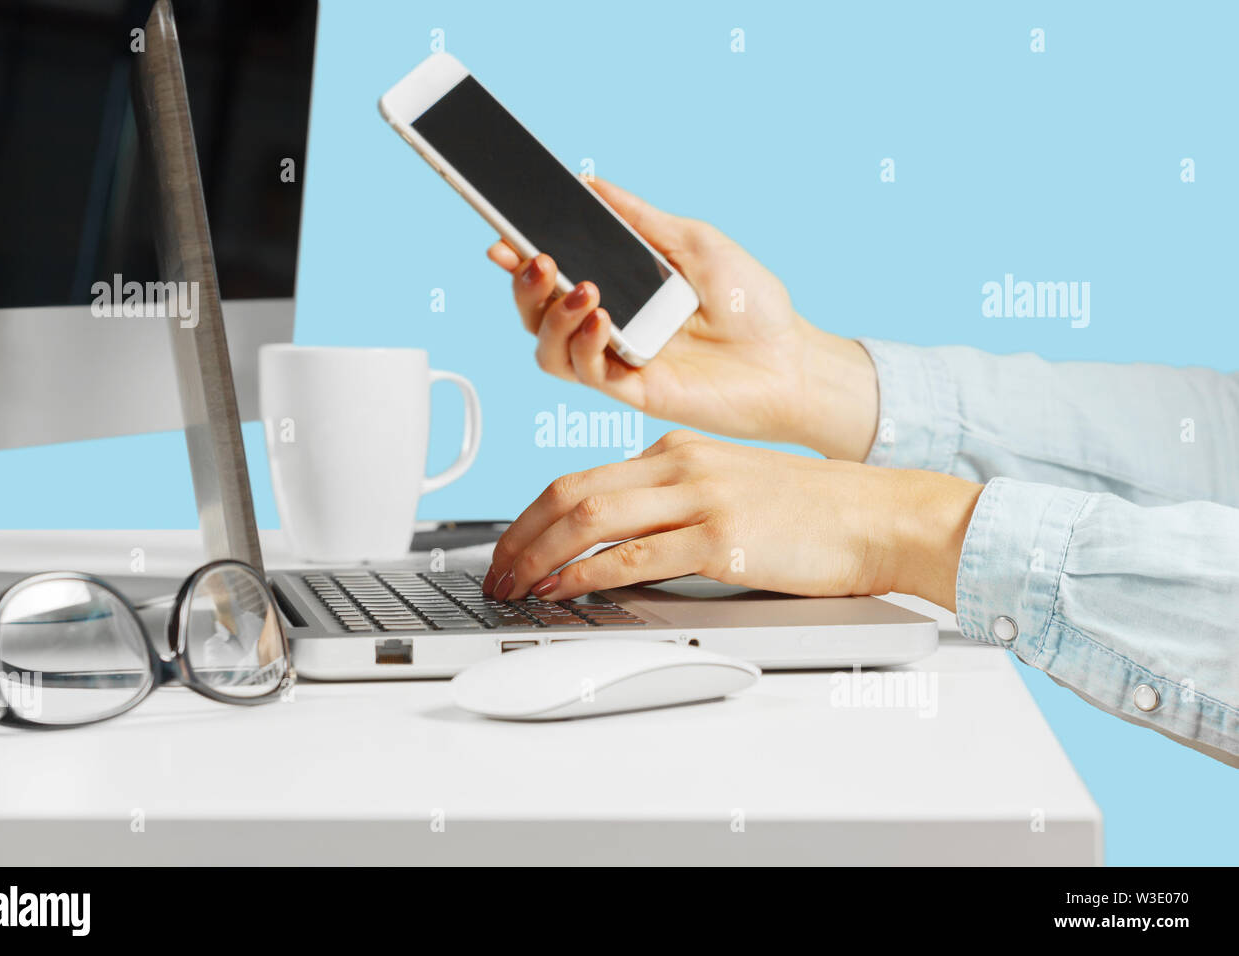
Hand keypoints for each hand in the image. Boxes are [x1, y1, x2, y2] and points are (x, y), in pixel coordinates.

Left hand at [482, 431, 982, 610]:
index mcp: (675, 450)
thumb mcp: (728, 489)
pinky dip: (586, 576)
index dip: (529, 518)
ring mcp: (698, 498)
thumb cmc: (810, 512)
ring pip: (589, 520)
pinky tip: (563, 593)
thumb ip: (672, 506)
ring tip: (515, 589)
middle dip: (518, 539)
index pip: (579, 479)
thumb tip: (617, 548)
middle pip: (569, 494)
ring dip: (539, 559)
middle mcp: (679, 465)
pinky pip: (633, 556)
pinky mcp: (719, 538)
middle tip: (494, 575)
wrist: (875, 516)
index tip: (508, 550)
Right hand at [487, 180, 879, 460]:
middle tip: (536, 260)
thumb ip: (639, 217)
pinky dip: (583, 343)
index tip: (501, 238)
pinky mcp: (632, 391)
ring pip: (546, 347)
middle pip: (535, 313)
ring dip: (549, 316)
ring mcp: (617, 360)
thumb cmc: (751, 303)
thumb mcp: (694, 241)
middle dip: (523, 286)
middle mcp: (609, 326)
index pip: (554, 275)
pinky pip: (584, 372)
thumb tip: (589, 183)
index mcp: (620, 288)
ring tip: (581, 289)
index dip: (520, 259)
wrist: (790, 359)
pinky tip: (604, 320)